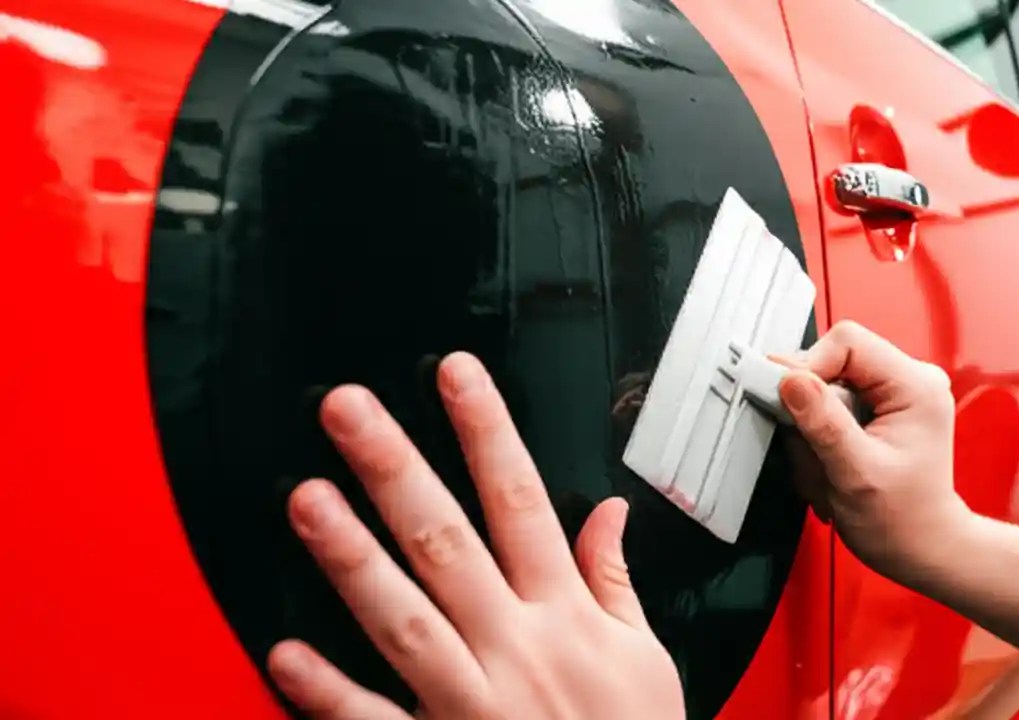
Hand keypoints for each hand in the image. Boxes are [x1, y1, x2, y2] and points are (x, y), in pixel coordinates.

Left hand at [266, 353, 684, 718]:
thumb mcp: (647, 660)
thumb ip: (616, 583)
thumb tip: (607, 516)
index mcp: (564, 617)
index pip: (521, 501)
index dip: (487, 430)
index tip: (457, 375)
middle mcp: (513, 648)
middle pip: (447, 541)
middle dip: (397, 468)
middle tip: (350, 412)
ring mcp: (471, 701)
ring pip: (403, 617)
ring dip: (351, 557)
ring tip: (307, 499)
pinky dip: (328, 693)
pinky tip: (285, 654)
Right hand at [774, 321, 970, 583]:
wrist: (921, 548)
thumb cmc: (901, 520)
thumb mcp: (856, 474)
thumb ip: (823, 424)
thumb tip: (789, 378)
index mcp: (915, 385)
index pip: (847, 342)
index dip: (808, 366)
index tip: (783, 399)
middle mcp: (909, 379)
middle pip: (832, 359)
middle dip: (808, 406)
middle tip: (810, 449)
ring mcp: (893, 392)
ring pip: (824, 384)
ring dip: (811, 427)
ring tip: (826, 467)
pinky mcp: (877, 407)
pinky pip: (828, 402)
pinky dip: (817, 434)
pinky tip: (829, 464)